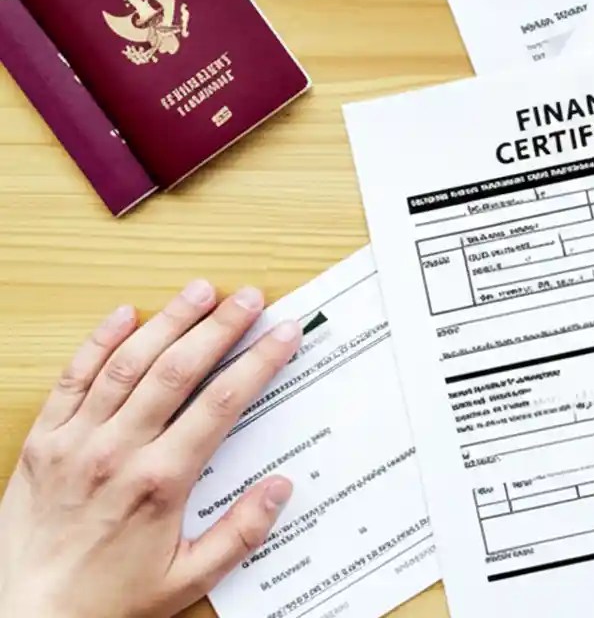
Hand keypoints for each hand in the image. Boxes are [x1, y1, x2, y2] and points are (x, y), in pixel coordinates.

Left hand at [0, 281, 301, 617]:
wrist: (29, 617)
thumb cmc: (107, 603)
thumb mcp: (188, 580)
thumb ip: (240, 533)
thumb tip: (280, 489)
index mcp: (160, 483)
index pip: (221, 404)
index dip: (257, 362)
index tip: (282, 334)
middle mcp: (117, 452)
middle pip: (178, 370)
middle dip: (219, 327)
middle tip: (248, 298)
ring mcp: (75, 442)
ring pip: (127, 364)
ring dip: (167, 322)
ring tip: (199, 291)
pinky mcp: (42, 443)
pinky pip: (72, 379)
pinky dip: (97, 343)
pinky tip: (123, 315)